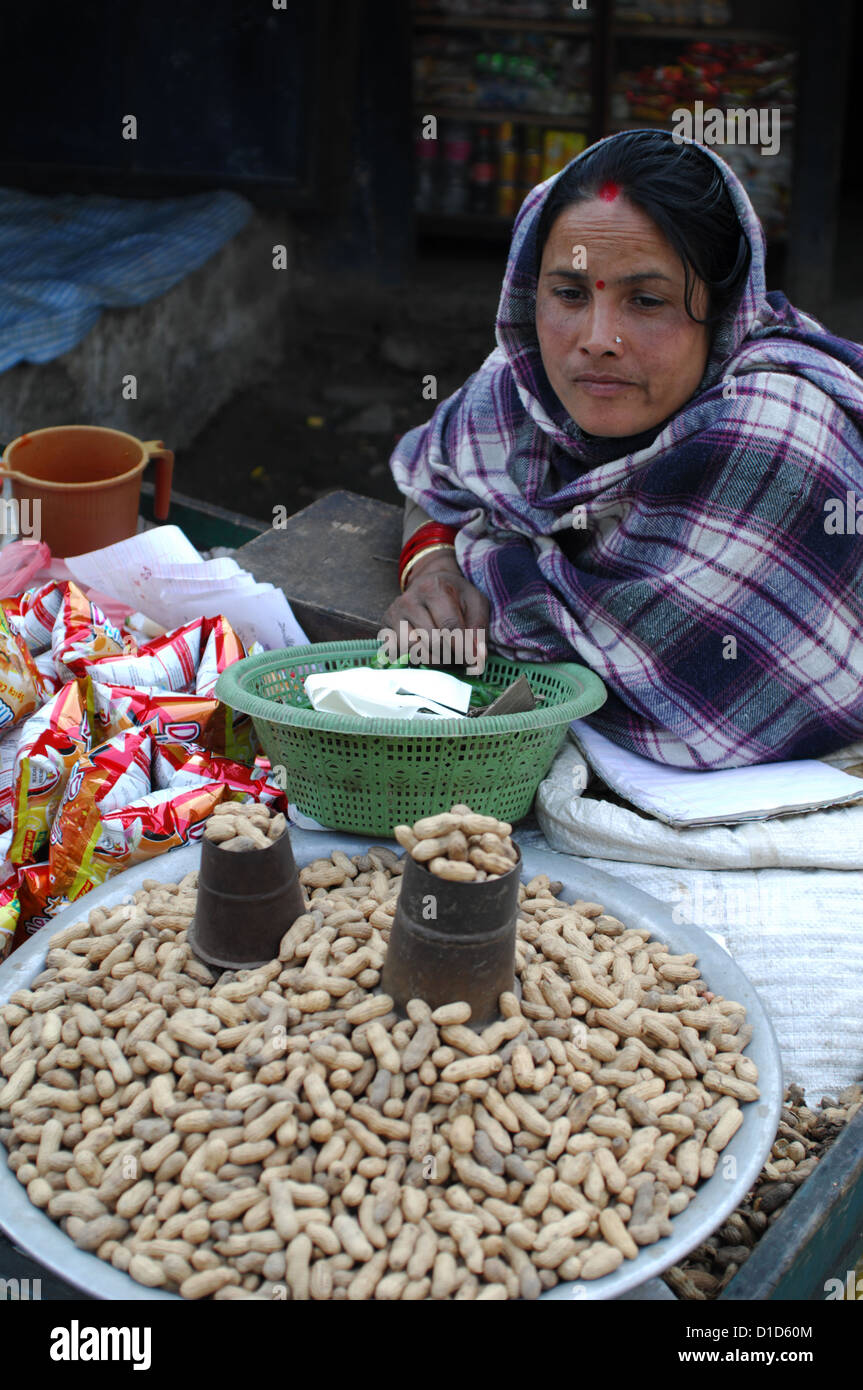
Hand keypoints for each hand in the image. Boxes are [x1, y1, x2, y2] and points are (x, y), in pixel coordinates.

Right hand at [383, 549, 489, 671]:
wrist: (429, 583)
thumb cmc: (456, 596)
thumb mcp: (476, 603)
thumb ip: (478, 628)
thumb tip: (478, 658)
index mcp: (433, 589)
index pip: (449, 626)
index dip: (463, 648)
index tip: (473, 660)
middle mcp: (409, 599)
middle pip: (432, 641)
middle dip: (450, 655)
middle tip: (459, 656)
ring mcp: (394, 613)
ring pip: (414, 650)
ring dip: (433, 659)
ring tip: (444, 654)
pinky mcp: (385, 627)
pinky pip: (400, 653)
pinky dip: (416, 658)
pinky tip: (427, 651)